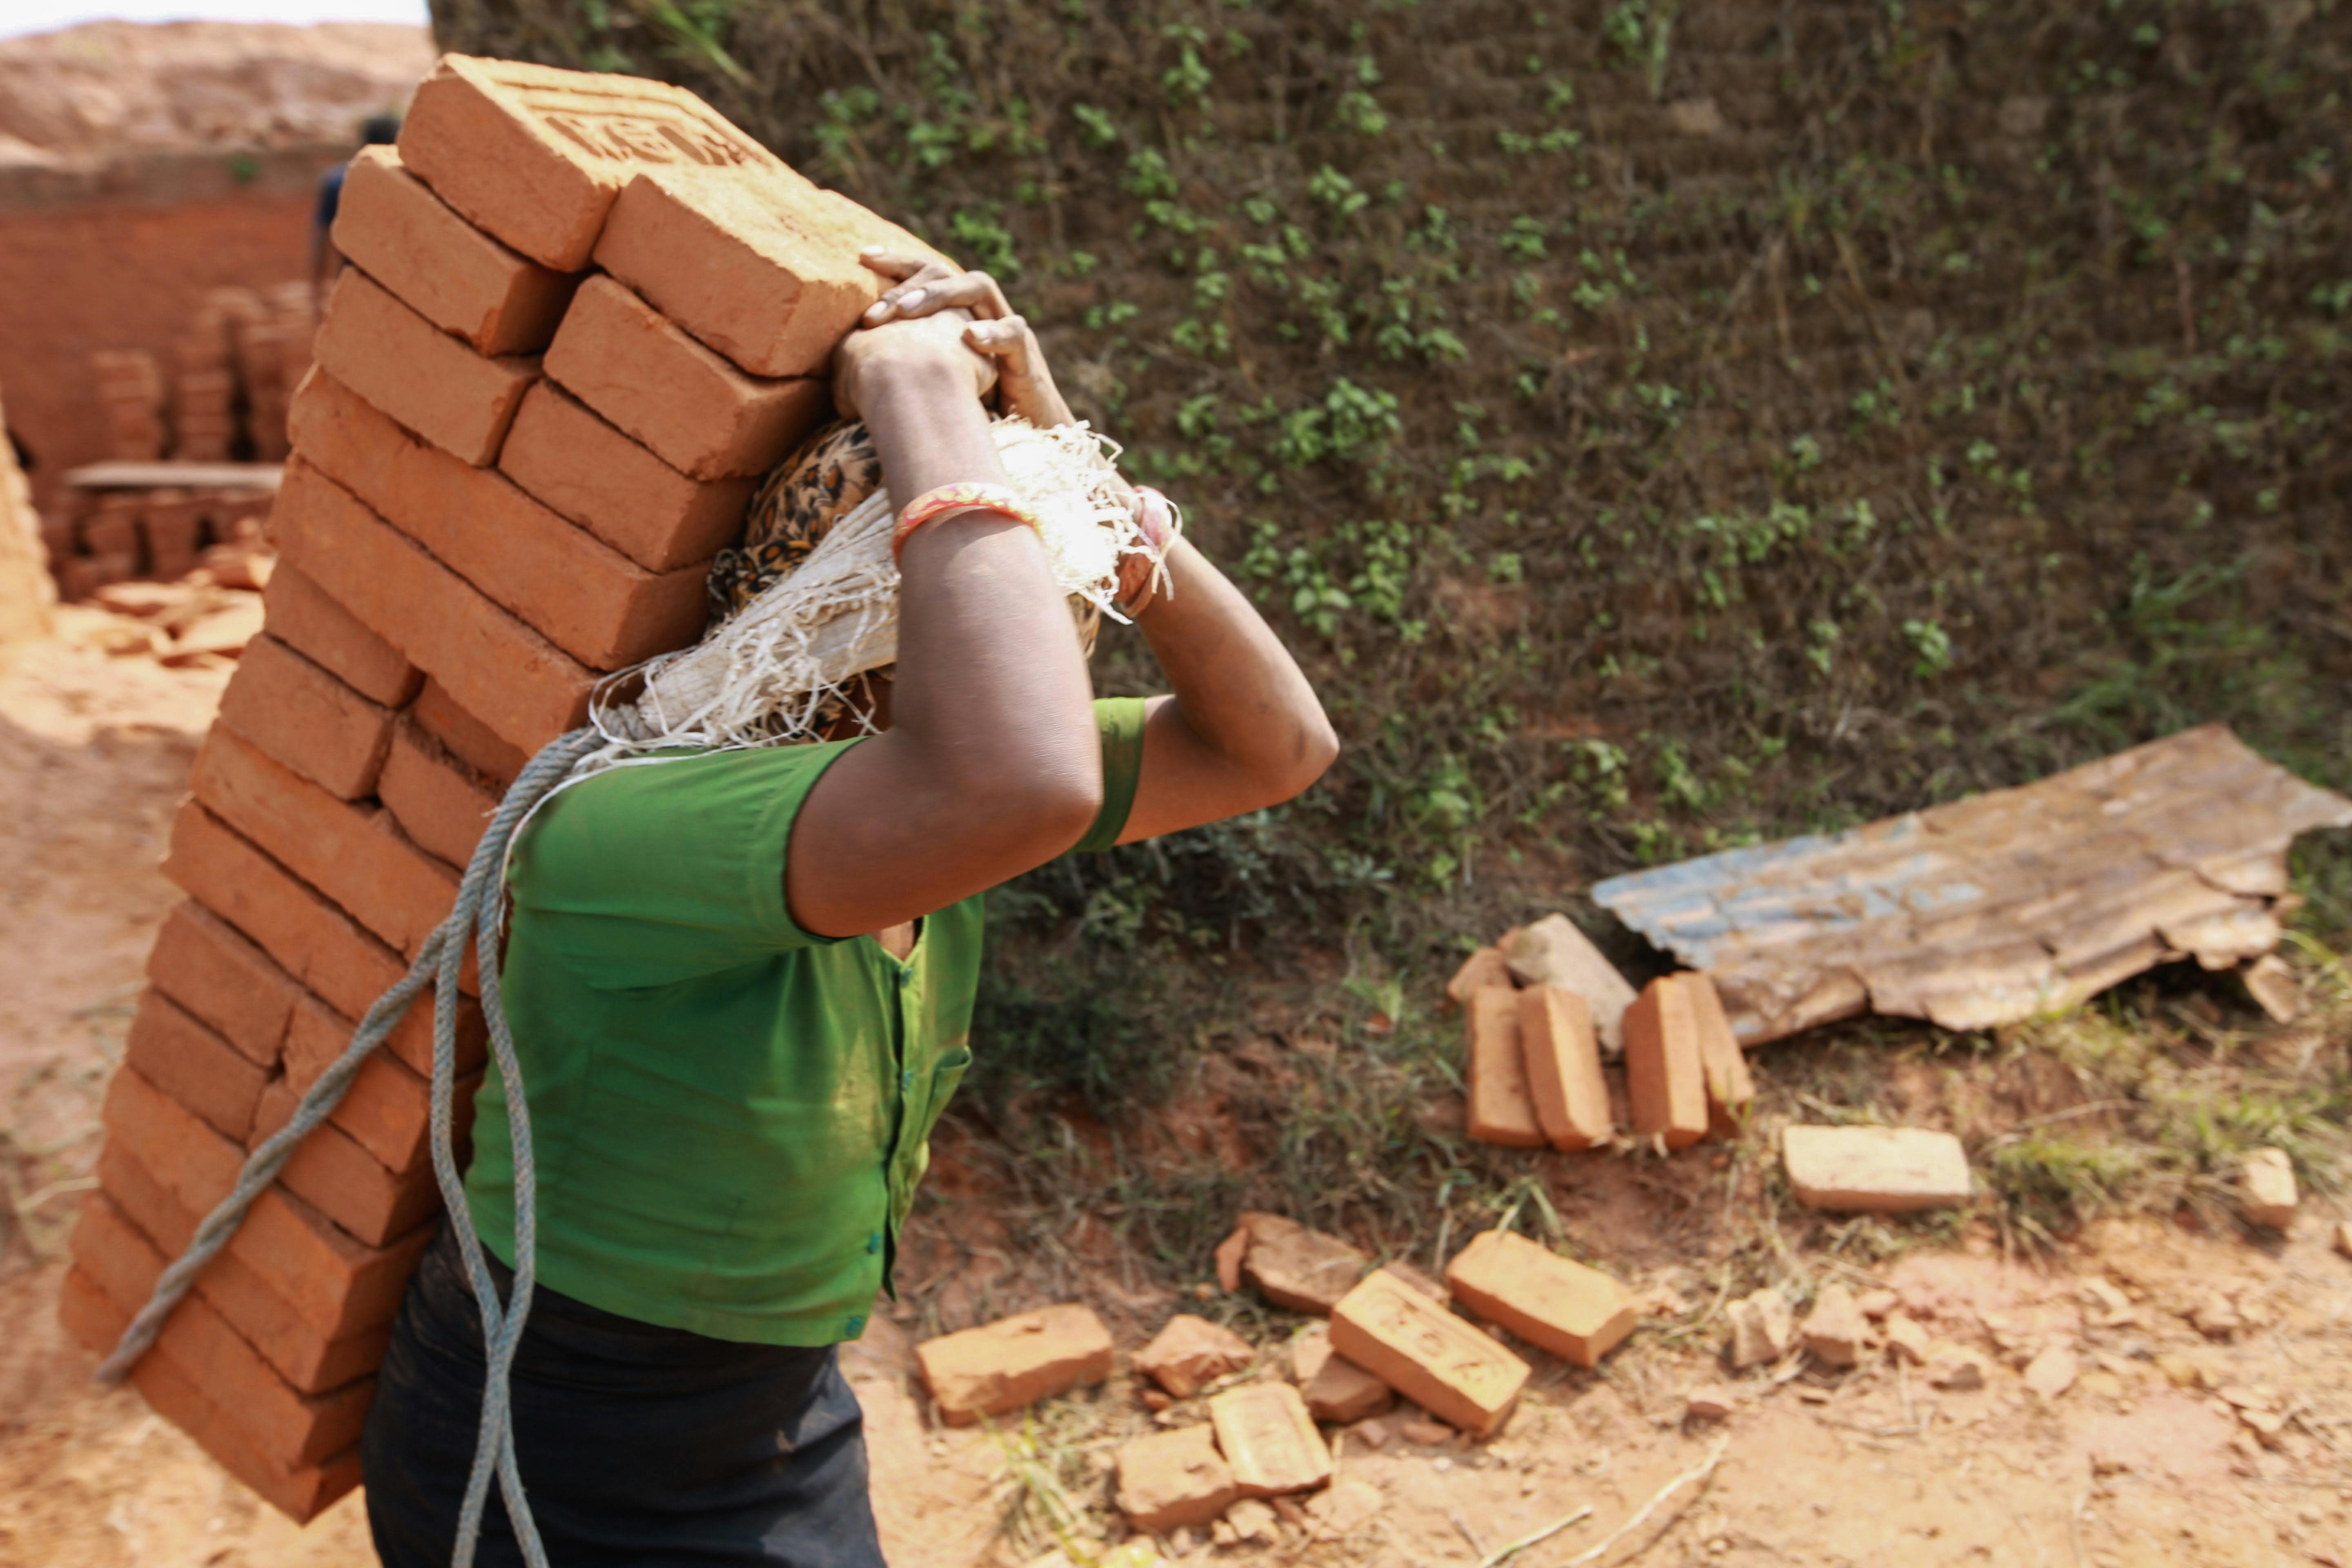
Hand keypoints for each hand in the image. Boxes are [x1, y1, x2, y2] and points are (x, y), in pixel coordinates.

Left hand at [859, 250, 1075, 427]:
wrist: (1027, 435)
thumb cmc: (970, 411)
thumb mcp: (929, 380)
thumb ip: (900, 360)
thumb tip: (846, 357)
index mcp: (956, 313)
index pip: (927, 273)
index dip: (898, 261)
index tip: (864, 255)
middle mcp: (981, 311)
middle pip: (947, 273)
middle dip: (908, 283)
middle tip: (875, 309)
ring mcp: (1006, 330)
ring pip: (978, 288)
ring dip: (941, 296)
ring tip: (907, 310)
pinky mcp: (1026, 357)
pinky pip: (1014, 333)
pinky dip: (992, 332)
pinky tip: (969, 336)